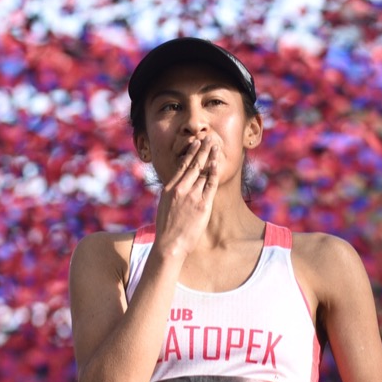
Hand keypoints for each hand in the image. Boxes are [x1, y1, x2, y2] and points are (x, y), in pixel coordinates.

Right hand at [153, 139, 219, 258]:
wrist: (169, 244)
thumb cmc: (166, 229)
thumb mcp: (165, 206)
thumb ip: (172, 194)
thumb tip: (177, 187)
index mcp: (170, 188)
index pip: (182, 166)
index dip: (190, 152)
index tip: (195, 143)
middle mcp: (181, 189)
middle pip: (194, 164)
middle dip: (202, 149)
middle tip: (208, 137)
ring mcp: (192, 196)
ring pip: (203, 171)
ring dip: (210, 157)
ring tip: (215, 145)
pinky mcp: (203, 205)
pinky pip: (210, 185)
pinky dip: (214, 172)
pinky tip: (217, 162)